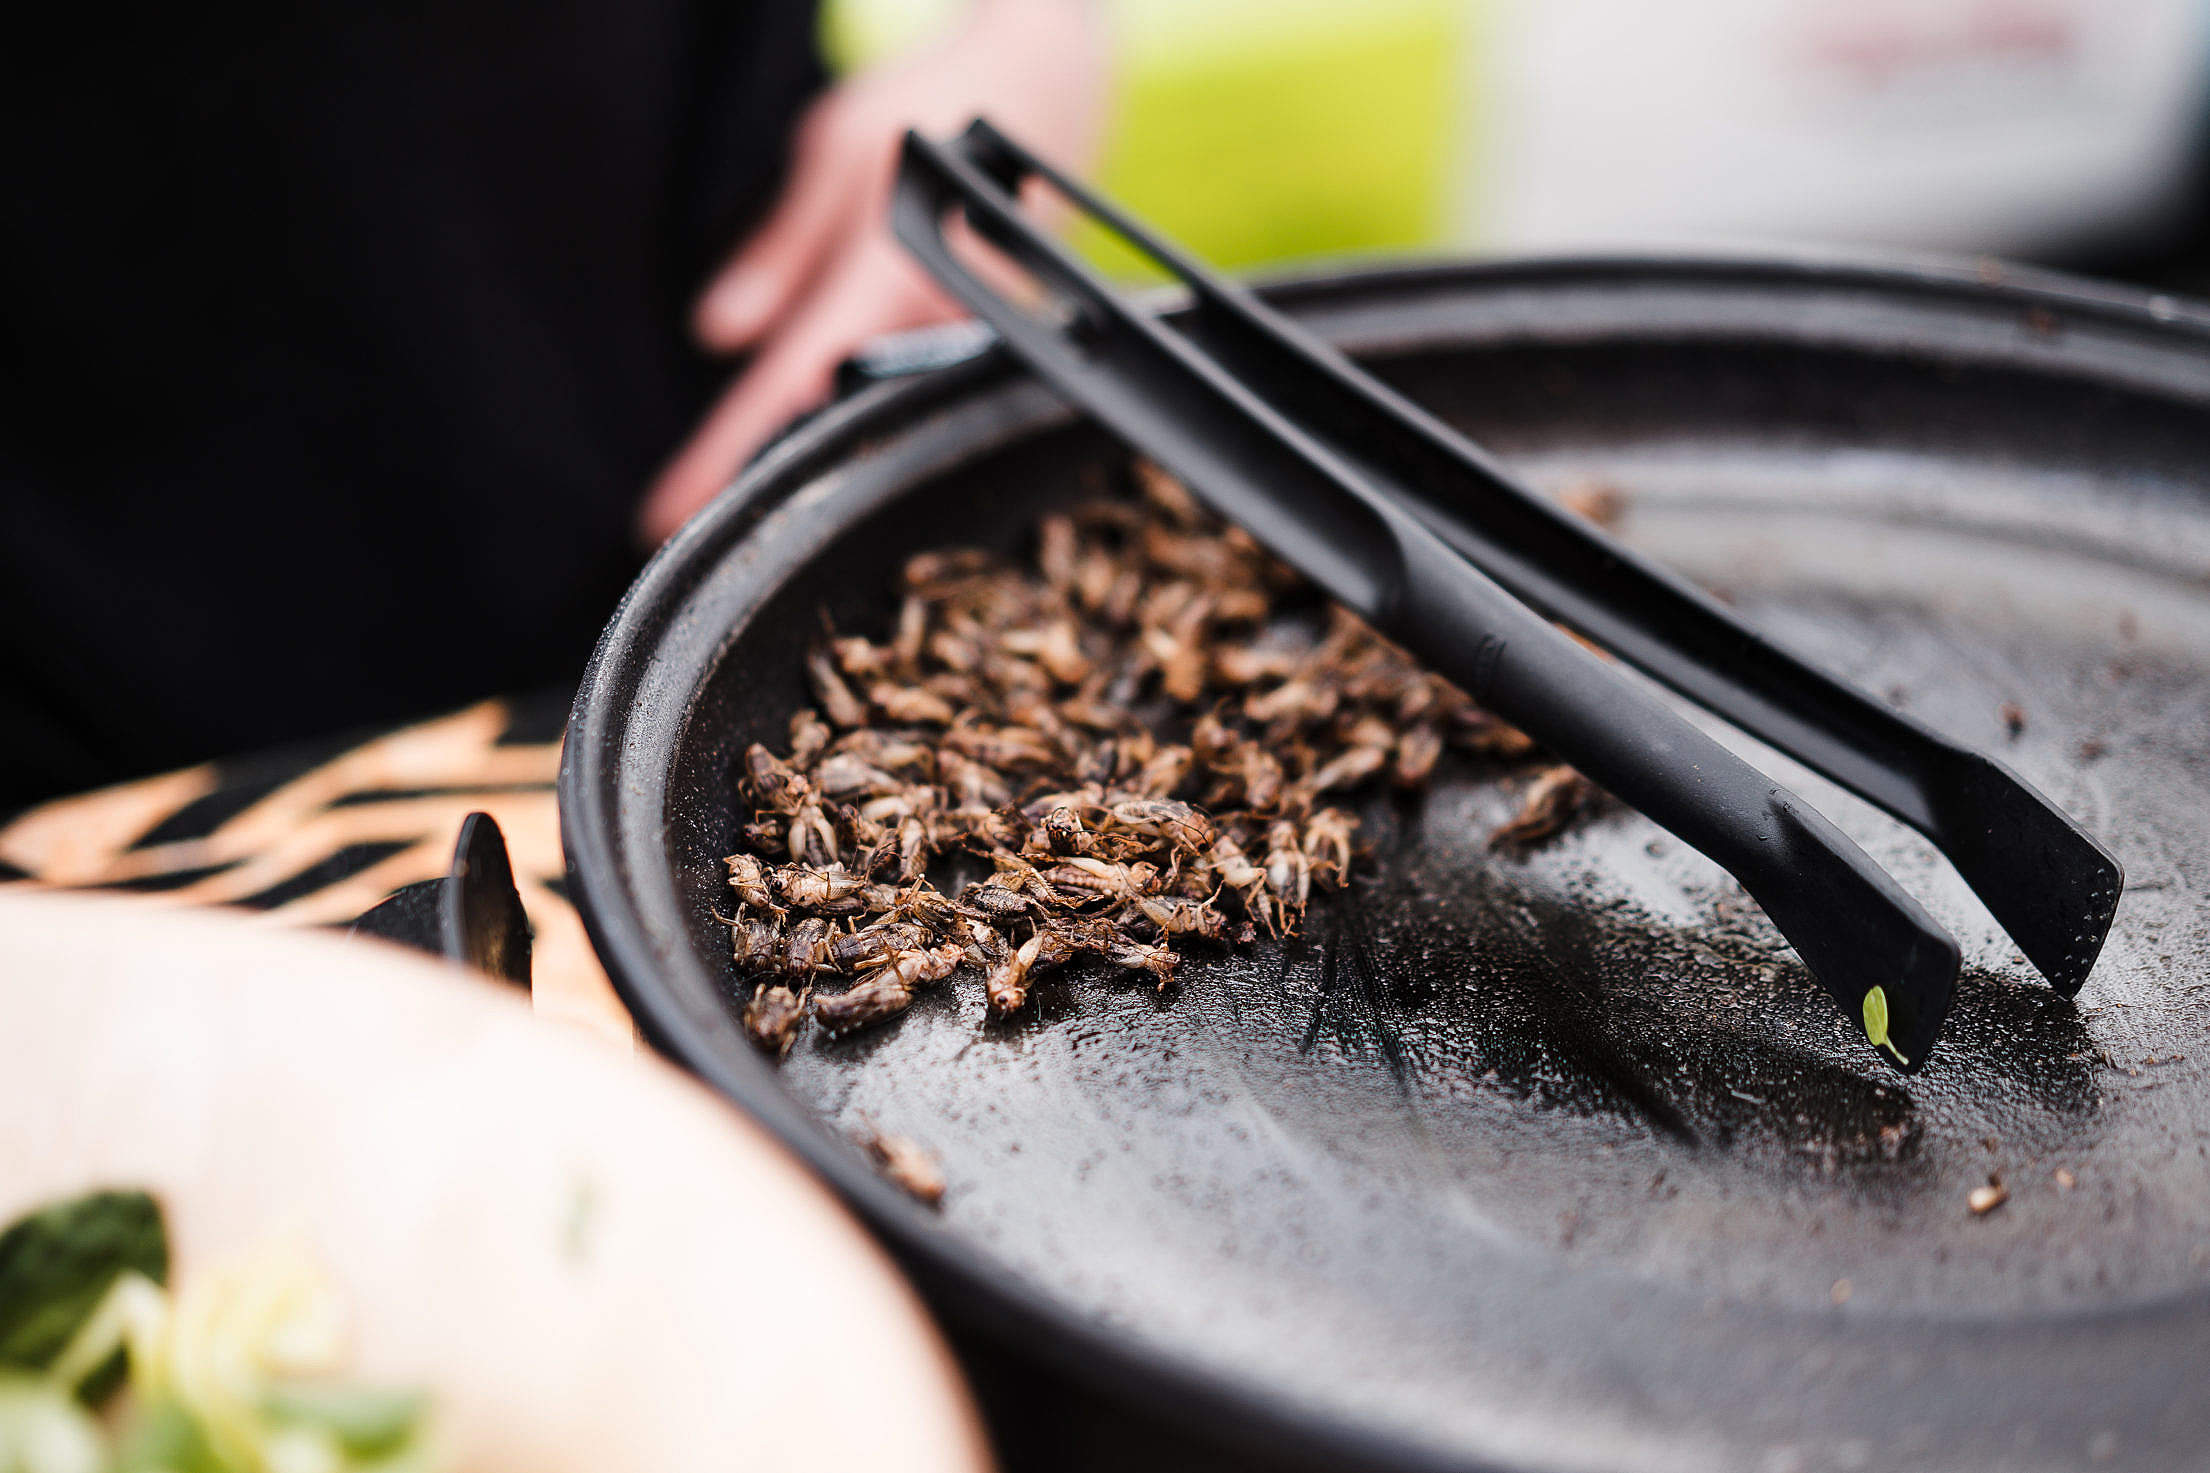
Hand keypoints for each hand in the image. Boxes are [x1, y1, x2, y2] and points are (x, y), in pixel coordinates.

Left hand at [638, 0, 1108, 544]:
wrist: (1047, 87)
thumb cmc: (930, 105)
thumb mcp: (831, 153)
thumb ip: (777, 253)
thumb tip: (720, 333)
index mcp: (881, 277)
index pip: (784, 385)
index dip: (725, 454)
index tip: (671, 513)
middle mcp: (930, 322)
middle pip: (831, 416)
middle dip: (768, 452)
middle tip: (699, 491)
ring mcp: (965, 339)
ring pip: (873, 401)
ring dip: (822, 410)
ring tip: (764, 432)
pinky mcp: (985, 340)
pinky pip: (911, 377)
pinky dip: (870, 379)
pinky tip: (852, 367)